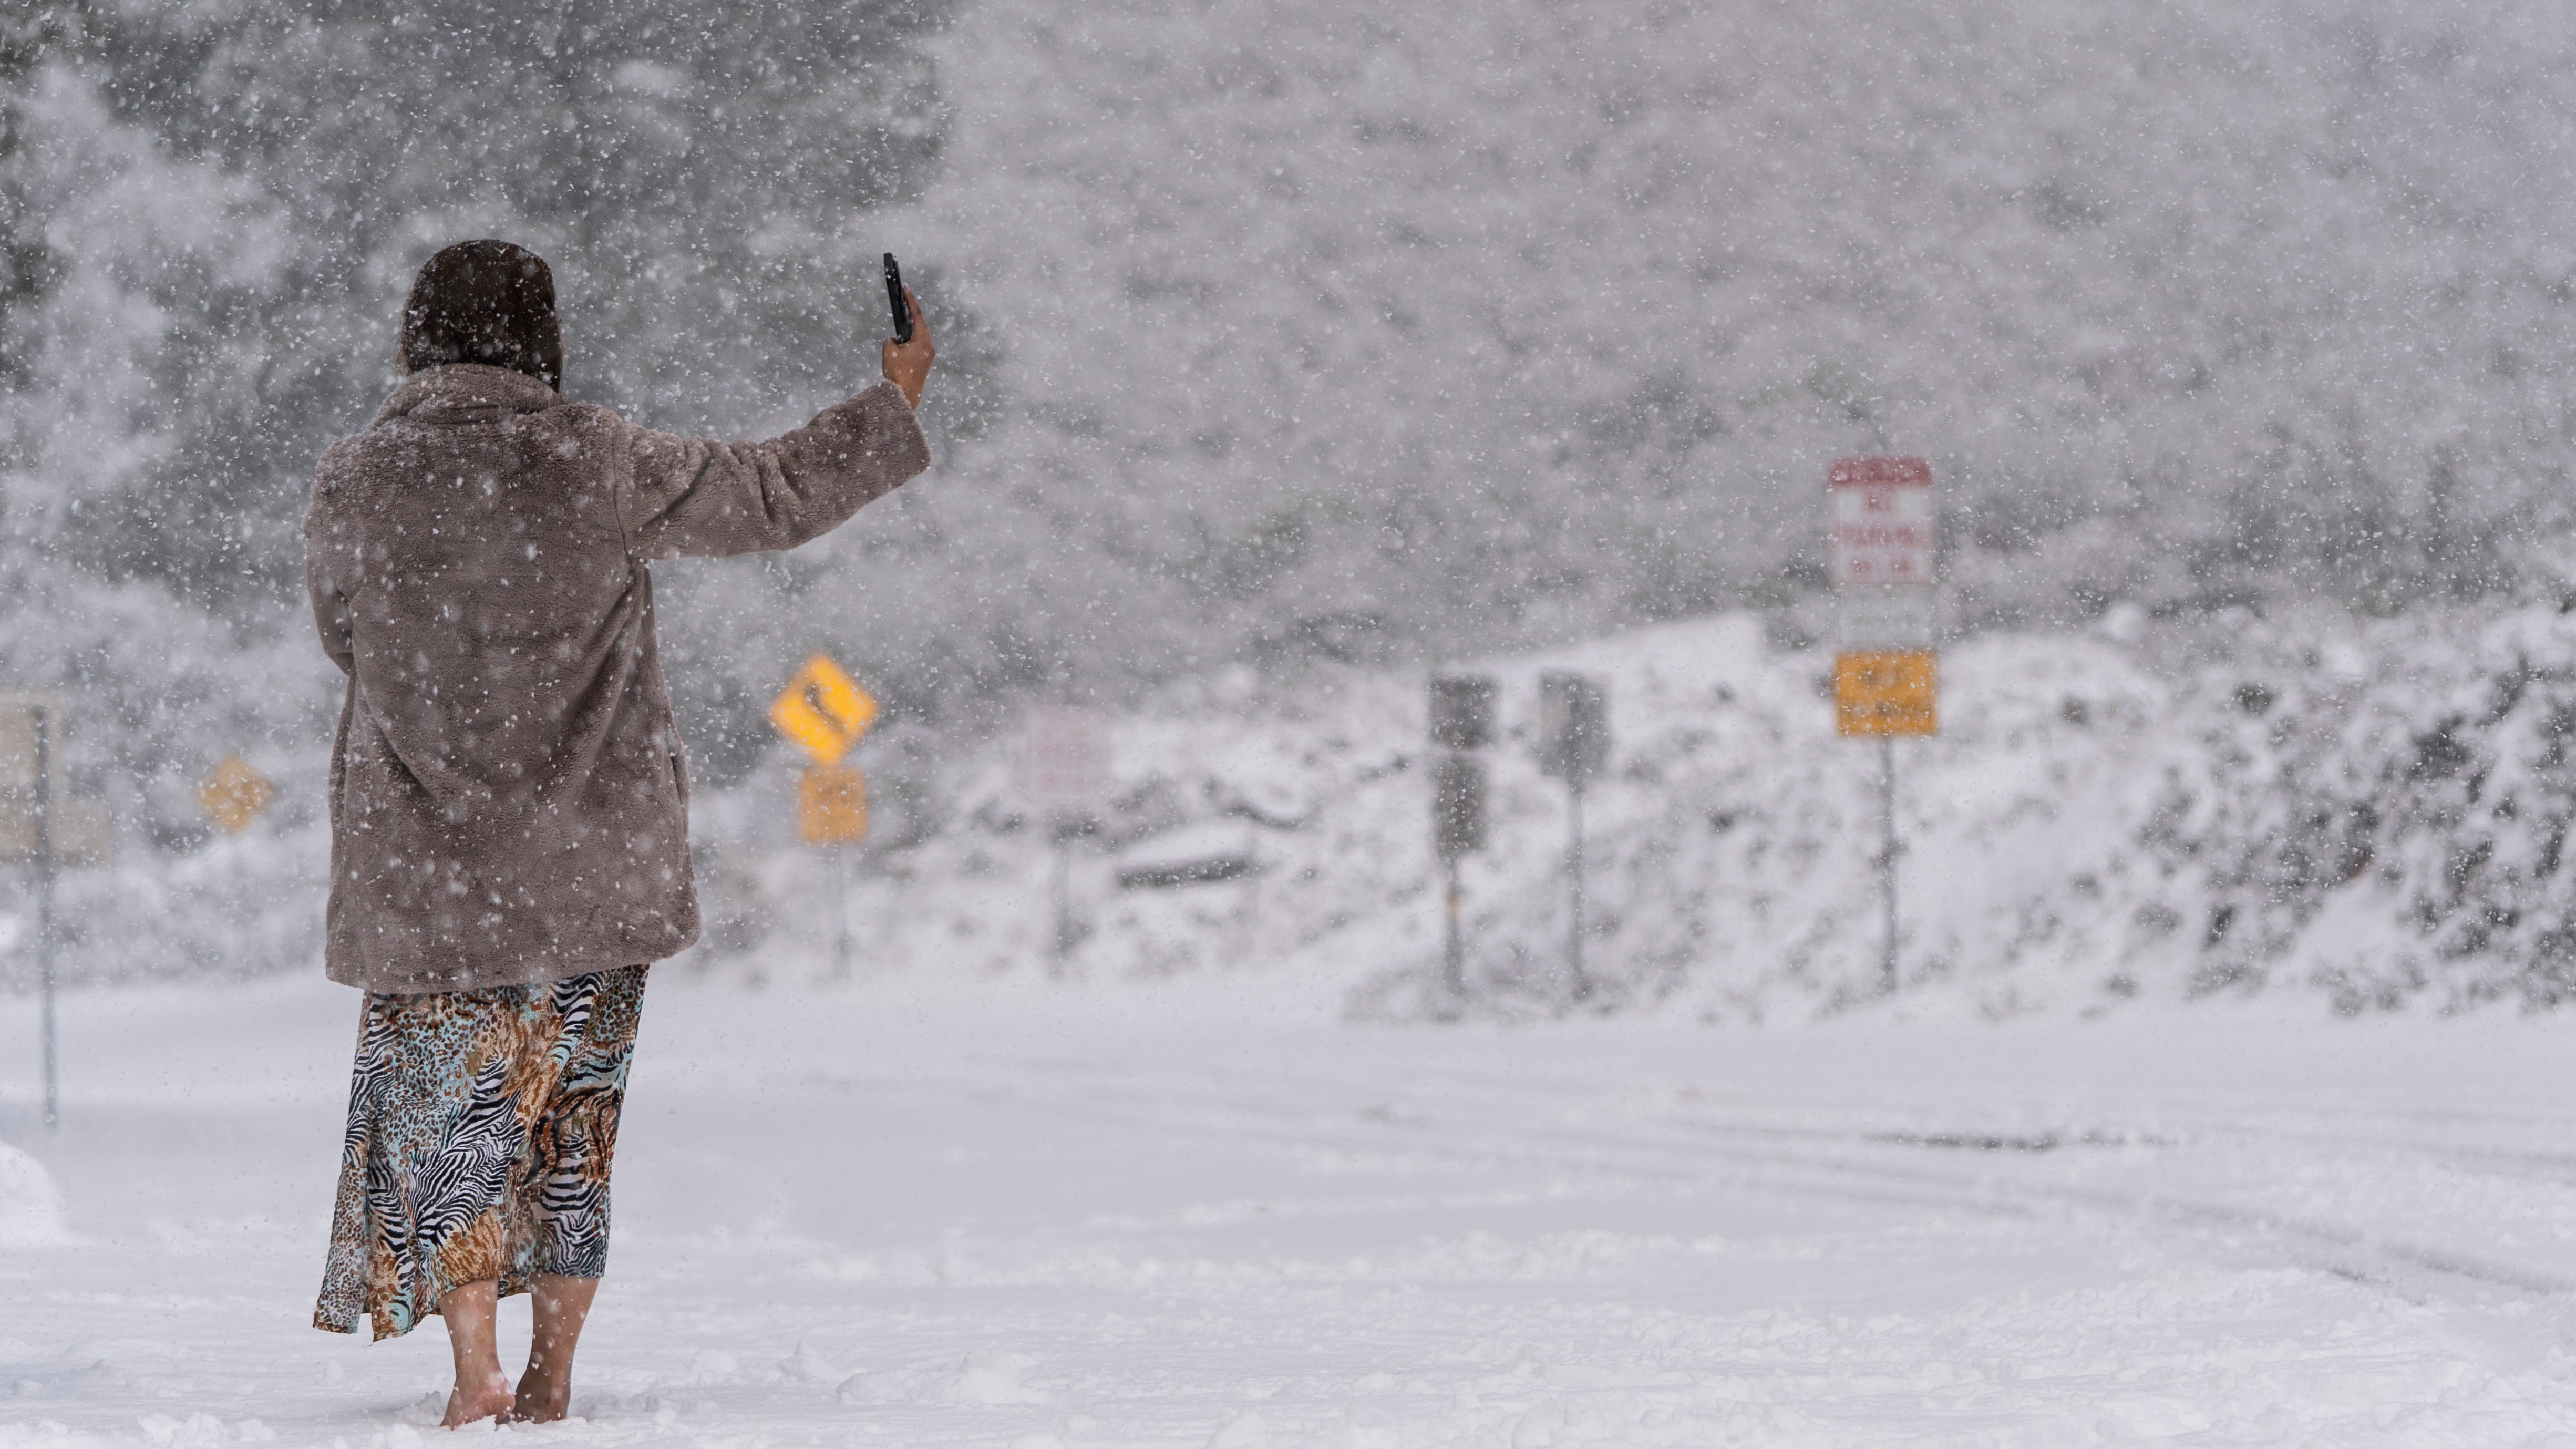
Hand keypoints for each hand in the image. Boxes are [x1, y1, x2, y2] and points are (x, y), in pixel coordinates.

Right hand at [881, 286, 932, 410]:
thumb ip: (891, 340)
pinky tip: (901, 340)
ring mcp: (928, 355)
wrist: (905, 396)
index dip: (910, 300)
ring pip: (917, 336)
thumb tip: (895, 341)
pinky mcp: (924, 363)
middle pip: (919, 324)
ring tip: (900, 318)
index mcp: (923, 340)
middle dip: (909, 313)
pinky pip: (916, 346)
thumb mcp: (888, 350)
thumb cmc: (897, 373)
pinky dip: (908, 341)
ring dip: (908, 329)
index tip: (906, 288)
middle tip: (902, 299)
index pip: (916, 315)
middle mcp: (929, 346)